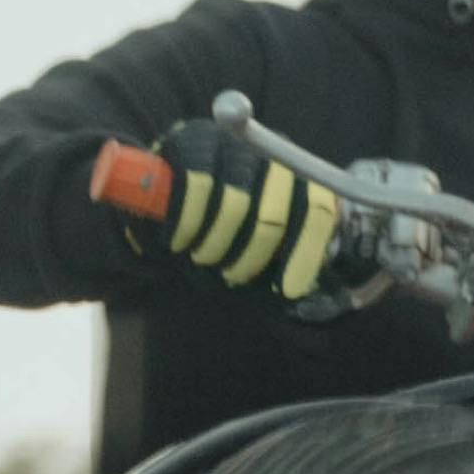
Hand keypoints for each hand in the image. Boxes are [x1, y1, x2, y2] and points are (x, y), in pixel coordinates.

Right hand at [97, 117, 345, 300]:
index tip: (290, 289)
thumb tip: (313, 332)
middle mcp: (267, 154)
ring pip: (234, 204)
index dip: (305, 251)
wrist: (157, 207)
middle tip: (234, 275)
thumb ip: (281, 286)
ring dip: (217, 245)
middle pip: (273, 213)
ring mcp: (230, 143)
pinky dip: (188, 226)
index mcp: (295, 178)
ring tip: (205, 257)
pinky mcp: (190, 141)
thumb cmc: (215, 237)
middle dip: (253, 257)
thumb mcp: (252, 262)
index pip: (316, 206)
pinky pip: (195, 188)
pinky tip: (181, 241)